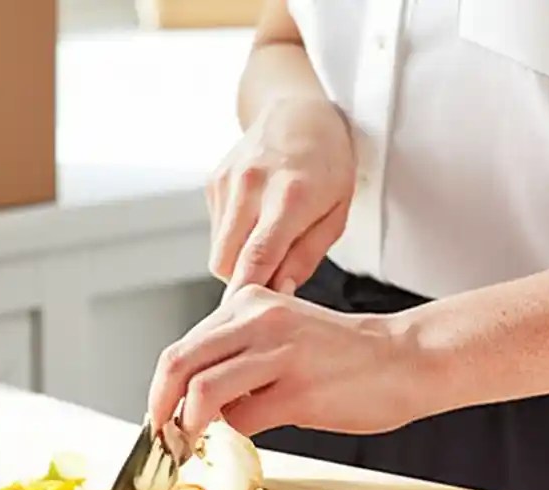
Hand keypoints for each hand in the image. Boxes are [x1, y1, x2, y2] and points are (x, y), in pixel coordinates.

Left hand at [148, 286, 428, 440]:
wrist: (407, 359)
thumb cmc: (341, 355)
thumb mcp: (278, 334)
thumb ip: (234, 355)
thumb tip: (186, 398)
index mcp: (248, 302)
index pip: (182, 347)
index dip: (160, 388)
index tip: (159, 415)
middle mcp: (259, 320)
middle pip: (178, 364)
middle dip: (160, 407)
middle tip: (162, 435)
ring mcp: (279, 354)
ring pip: (202, 391)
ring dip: (189, 425)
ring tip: (195, 441)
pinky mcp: (299, 391)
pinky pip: (242, 419)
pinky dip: (236, 432)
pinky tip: (255, 428)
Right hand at [207, 97, 355, 299]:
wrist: (296, 112)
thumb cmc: (327, 165)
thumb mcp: (336, 214)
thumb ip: (304, 258)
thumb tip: (276, 294)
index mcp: (291, 195)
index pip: (259, 255)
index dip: (248, 292)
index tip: (244, 319)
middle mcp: (252, 185)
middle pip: (227, 262)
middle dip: (242, 282)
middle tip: (268, 282)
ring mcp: (227, 182)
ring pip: (217, 252)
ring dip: (238, 261)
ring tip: (268, 241)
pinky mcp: (212, 183)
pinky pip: (216, 231)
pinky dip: (233, 238)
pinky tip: (255, 219)